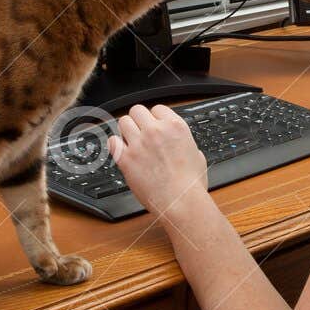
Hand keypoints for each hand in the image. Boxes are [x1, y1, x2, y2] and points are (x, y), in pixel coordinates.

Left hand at [108, 104, 209, 222]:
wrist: (181, 202)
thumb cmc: (190, 184)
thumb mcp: (197, 154)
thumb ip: (185, 143)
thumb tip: (181, 144)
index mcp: (175, 126)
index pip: (157, 108)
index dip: (155, 118)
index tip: (154, 125)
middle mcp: (155, 131)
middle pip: (137, 110)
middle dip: (138, 120)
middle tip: (140, 131)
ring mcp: (139, 144)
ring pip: (123, 121)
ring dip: (126, 130)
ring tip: (130, 140)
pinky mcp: (126, 159)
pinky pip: (112, 141)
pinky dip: (116, 144)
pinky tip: (122, 150)